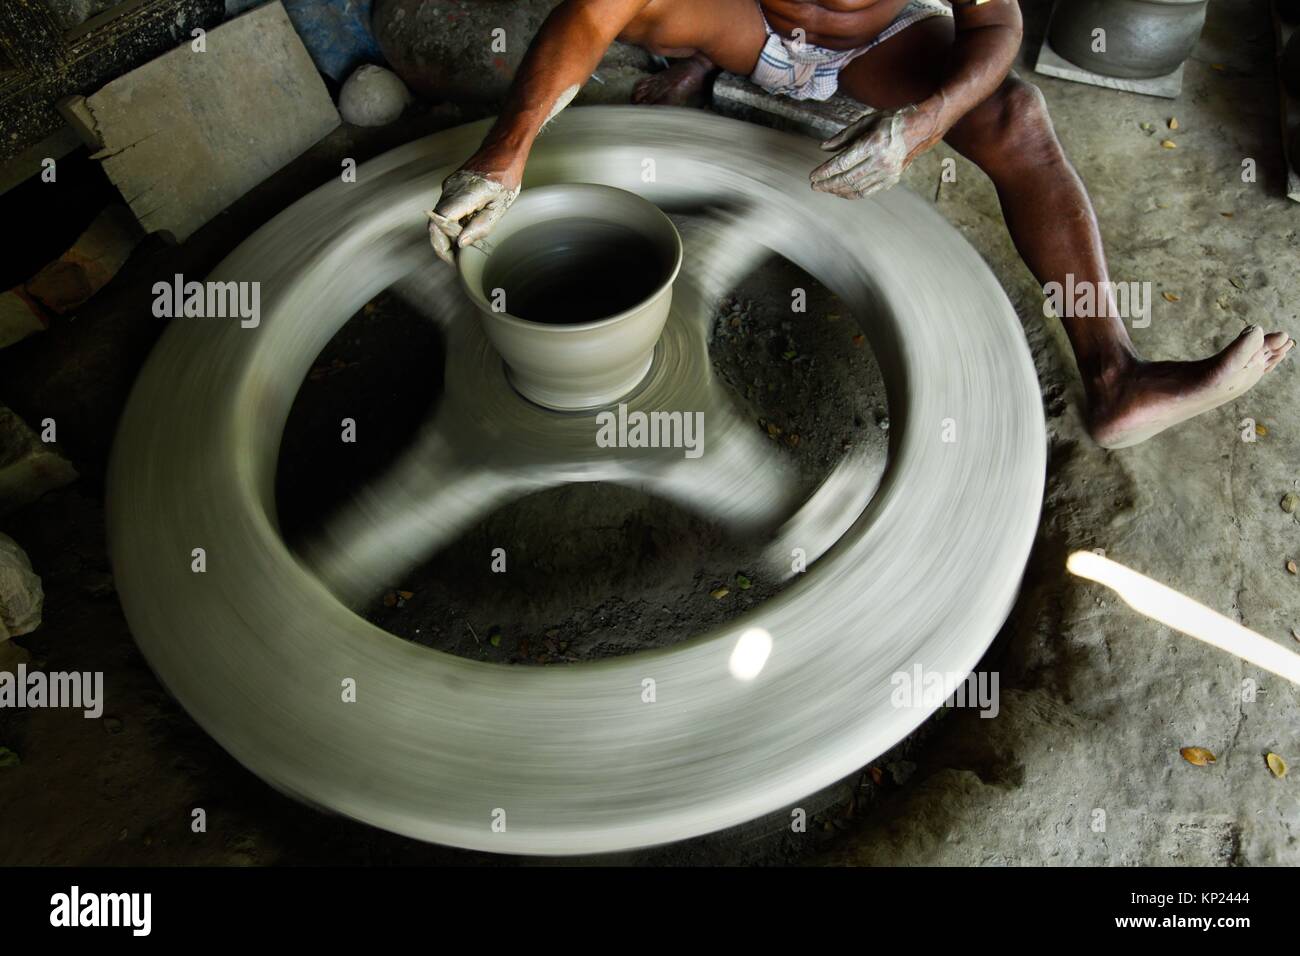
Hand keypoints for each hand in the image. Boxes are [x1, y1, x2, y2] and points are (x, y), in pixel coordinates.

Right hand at [427, 168, 520, 264]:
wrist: (502, 149)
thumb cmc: (506, 176)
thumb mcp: (499, 207)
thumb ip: (480, 226)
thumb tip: (461, 243)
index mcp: (464, 194)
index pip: (439, 224)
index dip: (441, 245)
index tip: (453, 260)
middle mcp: (450, 189)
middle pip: (435, 224)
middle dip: (444, 245)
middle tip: (458, 259)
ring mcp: (448, 187)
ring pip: (439, 218)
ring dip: (449, 234)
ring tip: (466, 245)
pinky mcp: (450, 187)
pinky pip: (446, 209)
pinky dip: (453, 223)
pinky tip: (468, 227)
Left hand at [809, 106, 936, 199]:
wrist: (921, 129)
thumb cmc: (891, 121)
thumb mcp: (866, 121)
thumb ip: (843, 136)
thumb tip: (823, 148)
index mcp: (873, 144)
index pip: (843, 163)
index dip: (825, 172)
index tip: (812, 176)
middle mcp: (881, 161)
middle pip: (847, 178)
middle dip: (828, 184)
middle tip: (814, 186)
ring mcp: (888, 173)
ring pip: (856, 188)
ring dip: (837, 190)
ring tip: (825, 188)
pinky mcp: (891, 180)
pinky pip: (867, 192)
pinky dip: (851, 194)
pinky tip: (840, 191)